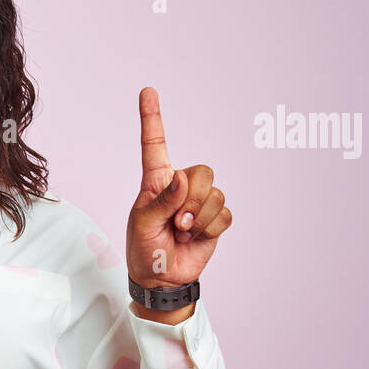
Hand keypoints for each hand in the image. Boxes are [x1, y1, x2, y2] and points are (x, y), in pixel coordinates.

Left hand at [126, 87, 232, 289]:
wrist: (161, 278)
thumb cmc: (144, 249)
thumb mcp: (144, 224)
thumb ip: (162, 200)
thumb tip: (183, 178)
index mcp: (156, 182)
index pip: (155, 145)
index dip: (152, 118)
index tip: (148, 90)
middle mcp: (180, 187)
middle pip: (202, 171)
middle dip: (192, 199)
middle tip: (176, 222)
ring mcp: (200, 203)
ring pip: (215, 194)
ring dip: (199, 218)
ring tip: (182, 232)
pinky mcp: (215, 220)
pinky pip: (224, 214)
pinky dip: (210, 229)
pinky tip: (196, 238)